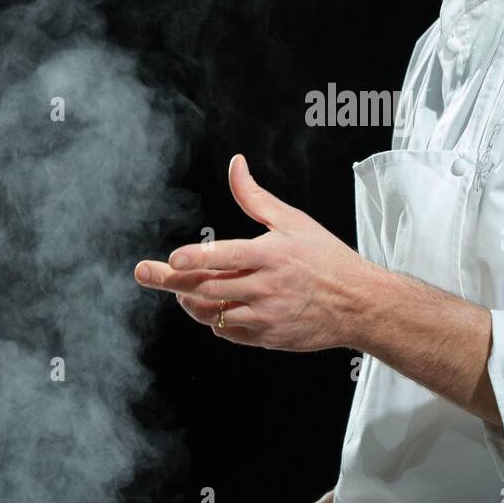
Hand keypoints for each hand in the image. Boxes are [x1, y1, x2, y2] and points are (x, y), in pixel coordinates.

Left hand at [134, 153, 369, 350]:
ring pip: (212, 314)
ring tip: (181, 289)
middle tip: (145, 273)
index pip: (225, 257)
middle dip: (171, 281)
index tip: (172, 259)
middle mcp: (266, 288)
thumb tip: (235, 164)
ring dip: (191, 301)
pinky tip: (218, 306)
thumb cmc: (326, 258)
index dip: (195, 259)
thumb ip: (255, 196)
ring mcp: (266, 317)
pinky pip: (229, 332)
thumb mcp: (293, 221)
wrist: (358, 304)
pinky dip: (216, 320)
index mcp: (271, 255)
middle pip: (207, 288)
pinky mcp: (269, 338)